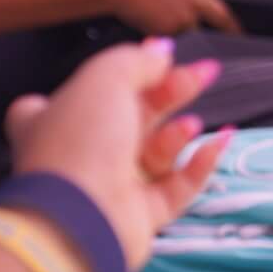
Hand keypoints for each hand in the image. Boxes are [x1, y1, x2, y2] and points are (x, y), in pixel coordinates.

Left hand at [3, 37, 231, 267]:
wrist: (81, 218)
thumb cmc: (81, 142)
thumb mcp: (104, 79)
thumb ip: (135, 61)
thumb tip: (160, 52)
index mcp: (54, 119)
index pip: (83, 91)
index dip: (120, 74)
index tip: (155, 59)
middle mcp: (81, 152)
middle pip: (133, 114)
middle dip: (170, 91)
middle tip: (205, 73)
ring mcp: (112, 185)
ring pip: (156, 150)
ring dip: (179, 132)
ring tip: (190, 122)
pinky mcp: (142, 214)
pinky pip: (177, 185)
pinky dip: (200, 164)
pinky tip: (218, 142)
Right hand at [112, 0, 236, 35]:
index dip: (215, 0)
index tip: (216, 8)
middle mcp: (202, 1)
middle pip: (223, 19)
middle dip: (229, 28)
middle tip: (234, 36)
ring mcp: (187, 18)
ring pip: (198, 30)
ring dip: (193, 29)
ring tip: (177, 25)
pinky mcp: (171, 32)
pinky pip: (177, 37)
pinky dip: (172, 34)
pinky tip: (158, 23)